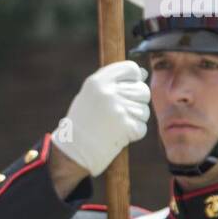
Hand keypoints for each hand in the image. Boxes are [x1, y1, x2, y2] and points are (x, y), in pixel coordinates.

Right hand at [50, 60, 149, 178]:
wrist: (73, 150)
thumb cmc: (83, 122)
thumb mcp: (91, 95)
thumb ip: (114, 82)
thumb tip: (142, 73)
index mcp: (97, 81)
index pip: (130, 69)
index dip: (133, 79)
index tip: (126, 89)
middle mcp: (108, 93)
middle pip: (142, 90)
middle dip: (136, 102)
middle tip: (118, 113)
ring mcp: (118, 110)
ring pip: (144, 110)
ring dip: (134, 119)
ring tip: (115, 125)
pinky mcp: (126, 127)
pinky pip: (141, 127)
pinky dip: (133, 133)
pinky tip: (117, 135)